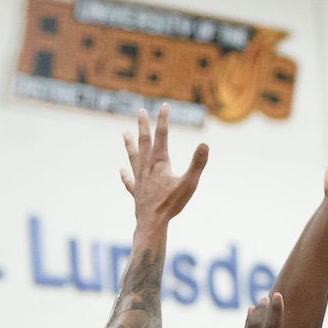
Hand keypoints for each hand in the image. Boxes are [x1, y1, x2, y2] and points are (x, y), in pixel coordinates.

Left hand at [123, 105, 208, 224]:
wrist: (152, 222)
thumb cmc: (171, 204)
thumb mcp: (189, 182)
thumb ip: (198, 163)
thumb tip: (205, 144)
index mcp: (160, 162)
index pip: (162, 135)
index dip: (163, 119)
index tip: (164, 105)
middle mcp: (146, 166)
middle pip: (144, 141)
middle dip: (143, 125)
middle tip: (140, 111)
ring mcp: (139, 178)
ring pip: (133, 156)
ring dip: (129, 144)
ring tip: (124, 133)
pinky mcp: (136, 191)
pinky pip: (129, 180)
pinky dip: (126, 174)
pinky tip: (122, 170)